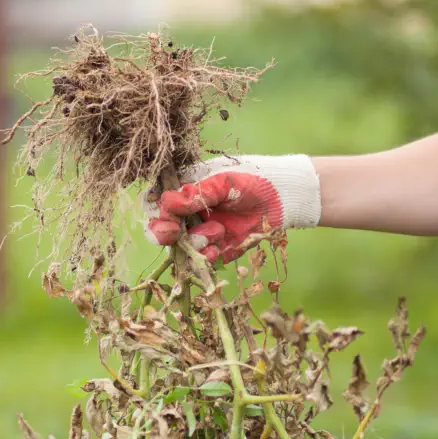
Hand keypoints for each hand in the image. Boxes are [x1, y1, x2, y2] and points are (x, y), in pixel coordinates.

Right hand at [143, 155, 321, 263]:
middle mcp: (188, 212)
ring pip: (180, 246)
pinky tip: (219, 246)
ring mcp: (200, 231)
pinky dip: (206, 256)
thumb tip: (168, 204)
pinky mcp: (216, 249)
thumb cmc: (251, 179)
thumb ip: (196, 193)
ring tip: (218, 231)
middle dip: (164, 233)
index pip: (157, 201)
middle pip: (160, 227)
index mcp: (184, 189)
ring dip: (194, 242)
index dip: (155, 211)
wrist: (282, 198)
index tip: (165, 216)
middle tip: (174, 234)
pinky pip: (201, 259)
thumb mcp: (223, 182)